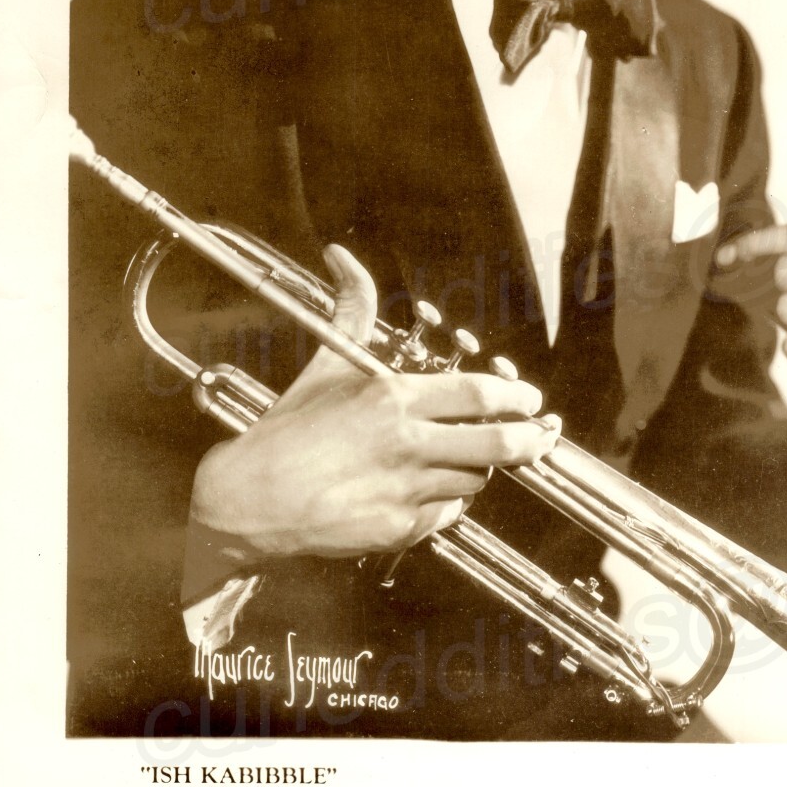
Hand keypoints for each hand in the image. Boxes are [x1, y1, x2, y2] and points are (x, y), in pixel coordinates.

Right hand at [189, 243, 559, 559]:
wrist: (246, 501)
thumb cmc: (287, 433)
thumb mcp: (325, 364)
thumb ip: (352, 310)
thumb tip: (341, 256)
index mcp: (394, 399)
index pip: (481, 395)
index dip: (516, 397)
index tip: (530, 399)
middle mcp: (406, 443)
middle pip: (497, 444)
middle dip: (530, 440)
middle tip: (540, 435)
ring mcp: (405, 490)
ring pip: (473, 482)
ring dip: (480, 471)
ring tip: (472, 460)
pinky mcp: (398, 530)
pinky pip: (445, 516)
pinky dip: (446, 505)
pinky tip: (432, 493)